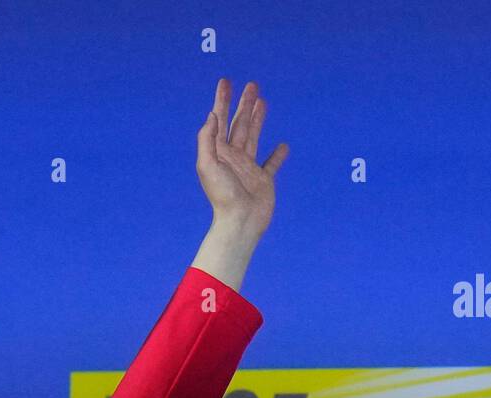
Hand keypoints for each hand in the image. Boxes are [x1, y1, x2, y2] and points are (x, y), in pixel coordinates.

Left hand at [196, 78, 288, 239]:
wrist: (240, 222)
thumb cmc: (223, 196)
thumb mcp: (208, 165)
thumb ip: (208, 140)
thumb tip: (212, 115)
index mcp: (218, 152)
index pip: (220, 120)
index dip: (222, 101)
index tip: (225, 82)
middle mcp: (233, 157)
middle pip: (238, 124)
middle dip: (243, 104)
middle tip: (251, 85)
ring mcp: (248, 168)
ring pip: (253, 136)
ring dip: (257, 119)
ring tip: (263, 101)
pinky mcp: (263, 180)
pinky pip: (271, 164)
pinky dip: (278, 155)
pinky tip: (283, 146)